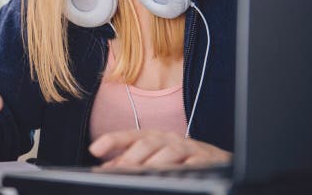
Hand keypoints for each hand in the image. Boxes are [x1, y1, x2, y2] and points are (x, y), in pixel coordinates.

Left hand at [89, 130, 231, 168]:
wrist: (217, 159)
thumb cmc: (179, 157)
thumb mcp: (153, 156)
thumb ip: (129, 161)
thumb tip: (104, 168)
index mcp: (153, 137)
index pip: (129, 135)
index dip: (111, 140)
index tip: (94, 149)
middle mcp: (168, 139)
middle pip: (147, 143)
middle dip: (131, 157)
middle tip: (118, 169)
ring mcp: (188, 148)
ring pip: (169, 152)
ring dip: (154, 162)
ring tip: (142, 173)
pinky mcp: (206, 160)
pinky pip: (195, 164)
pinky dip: (185, 168)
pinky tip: (177, 175)